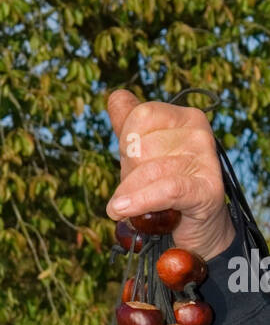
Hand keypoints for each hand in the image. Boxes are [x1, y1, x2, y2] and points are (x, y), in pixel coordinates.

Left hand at [105, 89, 233, 259]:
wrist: (199, 229)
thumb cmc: (168, 188)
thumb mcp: (146, 154)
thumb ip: (130, 124)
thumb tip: (116, 96)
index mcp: (184, 117)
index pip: (139, 116)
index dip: (125, 143)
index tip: (131, 163)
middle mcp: (198, 133)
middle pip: (140, 146)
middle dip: (129, 173)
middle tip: (139, 189)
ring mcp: (205, 161)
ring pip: (148, 170)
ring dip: (132, 194)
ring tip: (135, 206)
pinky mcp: (207, 190)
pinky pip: (165, 189)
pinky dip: (140, 201)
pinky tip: (119, 210)